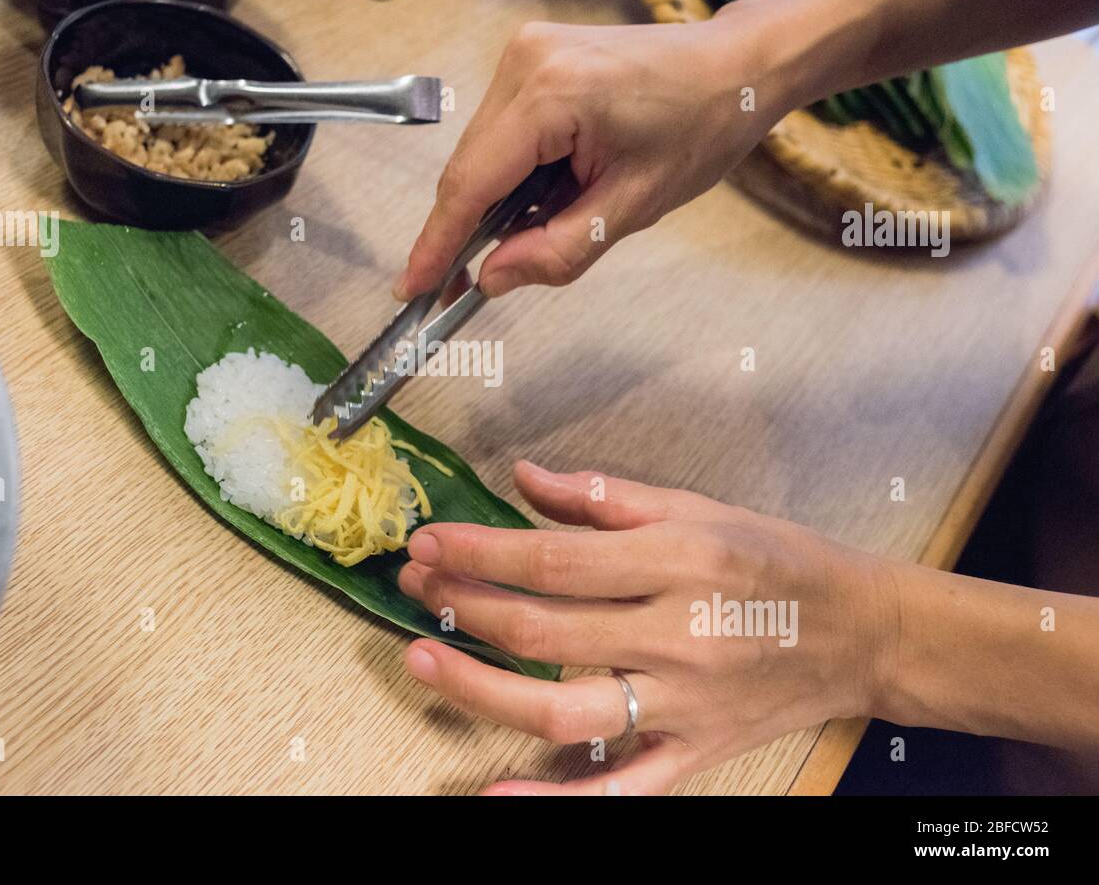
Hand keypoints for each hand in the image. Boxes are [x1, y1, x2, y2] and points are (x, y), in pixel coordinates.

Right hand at [394, 15, 790, 301]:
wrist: (733, 67)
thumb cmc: (700, 127)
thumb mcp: (631, 207)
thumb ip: (556, 250)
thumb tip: (491, 279)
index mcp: (552, 94)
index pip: (471, 183)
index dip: (437, 244)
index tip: (412, 288)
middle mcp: (524, 63)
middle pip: (468, 169)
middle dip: (466, 231)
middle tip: (460, 289)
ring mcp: (523, 55)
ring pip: (480, 153)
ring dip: (496, 202)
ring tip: (545, 226)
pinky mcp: (530, 59)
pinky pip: (500, 133)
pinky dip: (511, 173)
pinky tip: (547, 193)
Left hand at [398, 460, 900, 794]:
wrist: (866, 633)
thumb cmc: (781, 561)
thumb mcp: (700, 508)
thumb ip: (606, 497)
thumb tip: (524, 477)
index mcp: (679, 562)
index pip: (554, 560)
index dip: (480, 551)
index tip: (430, 540)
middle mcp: (678, 635)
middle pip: (545, 629)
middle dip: (464, 603)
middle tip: (414, 582)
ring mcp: (685, 704)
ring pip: (565, 709)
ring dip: (482, 689)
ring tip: (421, 659)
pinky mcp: (695, 752)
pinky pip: (622, 790)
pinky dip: (556, 802)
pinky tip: (495, 796)